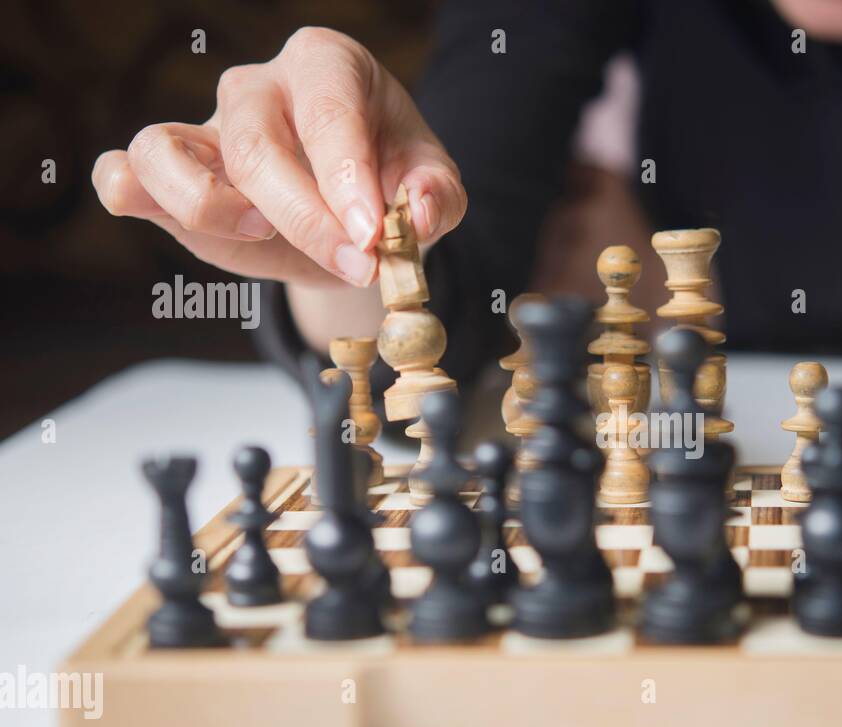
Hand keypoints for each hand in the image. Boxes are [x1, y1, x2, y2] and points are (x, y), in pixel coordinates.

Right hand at [91, 27, 466, 288]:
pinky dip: (133, 194)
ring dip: (209, 206)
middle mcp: (258, 86)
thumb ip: (437, 195)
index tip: (371, 236)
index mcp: (328, 67)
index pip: (330, 113)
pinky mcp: (172, 173)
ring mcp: (205, 126)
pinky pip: (126, 170)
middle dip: (304, 217)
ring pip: (167, 149)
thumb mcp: (431, 184)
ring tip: (261, 235)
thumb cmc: (391, 182)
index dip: (347, 179)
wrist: (355, 215)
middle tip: (356, 265)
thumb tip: (422, 214)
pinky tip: (166, 218)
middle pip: (256, 146)